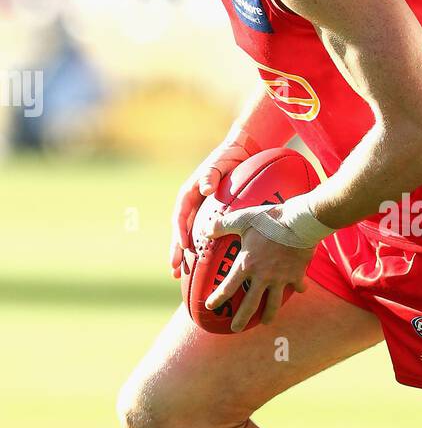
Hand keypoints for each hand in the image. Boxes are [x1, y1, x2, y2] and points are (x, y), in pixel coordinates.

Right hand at [169, 141, 251, 279]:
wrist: (239, 152)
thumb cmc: (228, 157)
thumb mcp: (218, 164)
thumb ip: (210, 175)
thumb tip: (206, 189)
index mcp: (188, 194)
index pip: (181, 217)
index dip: (180, 233)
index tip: (184, 248)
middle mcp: (190, 204)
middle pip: (180, 232)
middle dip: (177, 251)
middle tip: (176, 270)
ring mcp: (198, 211)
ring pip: (188, 237)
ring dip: (183, 255)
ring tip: (180, 275)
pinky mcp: (208, 215)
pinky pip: (201, 235)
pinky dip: (198, 249)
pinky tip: (199, 264)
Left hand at [200, 205, 313, 332]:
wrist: (299, 222)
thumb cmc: (269, 220)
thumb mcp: (242, 219)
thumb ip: (222, 226)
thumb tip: (205, 230)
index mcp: (246, 264)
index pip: (228, 287)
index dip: (218, 298)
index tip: (210, 306)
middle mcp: (262, 276)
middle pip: (250, 305)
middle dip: (241, 319)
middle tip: (235, 329)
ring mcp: (281, 278)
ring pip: (274, 303)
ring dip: (269, 315)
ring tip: (266, 323)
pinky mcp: (297, 275)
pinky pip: (297, 286)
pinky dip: (298, 289)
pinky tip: (299, 290)